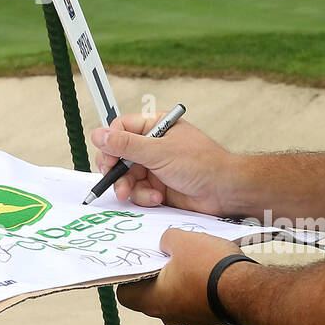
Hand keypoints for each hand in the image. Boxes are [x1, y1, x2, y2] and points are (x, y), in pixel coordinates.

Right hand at [91, 114, 240, 215]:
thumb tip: (99, 134)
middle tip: (114, 181)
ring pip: (127, 176)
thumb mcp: (160, 152)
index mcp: (155, 126)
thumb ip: (127, 145)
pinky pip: (139, 191)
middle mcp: (153, 145)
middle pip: (119, 155)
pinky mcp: (158, 186)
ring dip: (130, 187)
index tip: (108, 160)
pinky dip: (144, 196)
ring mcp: (155, 166)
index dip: (110, 144)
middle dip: (116, 171)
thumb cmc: (201, 163)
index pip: (121, 129)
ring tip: (141, 194)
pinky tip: (158, 198)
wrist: (225, 192)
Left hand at [116, 229, 245, 324]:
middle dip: (157, 275)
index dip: (128, 277)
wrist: (249, 290)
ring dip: (179, 281)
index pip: (125, 294)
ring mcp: (190, 320)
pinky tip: (207, 269)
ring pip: (175, 298)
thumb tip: (166, 242)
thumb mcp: (181, 240)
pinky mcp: (210, 318)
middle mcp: (169, 316)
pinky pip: (196, 301)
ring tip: (189, 259)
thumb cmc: (211, 269)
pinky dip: (198, 288)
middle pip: (151, 295)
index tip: (137, 263)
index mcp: (153, 301)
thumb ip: (166, 239)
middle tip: (164, 255)